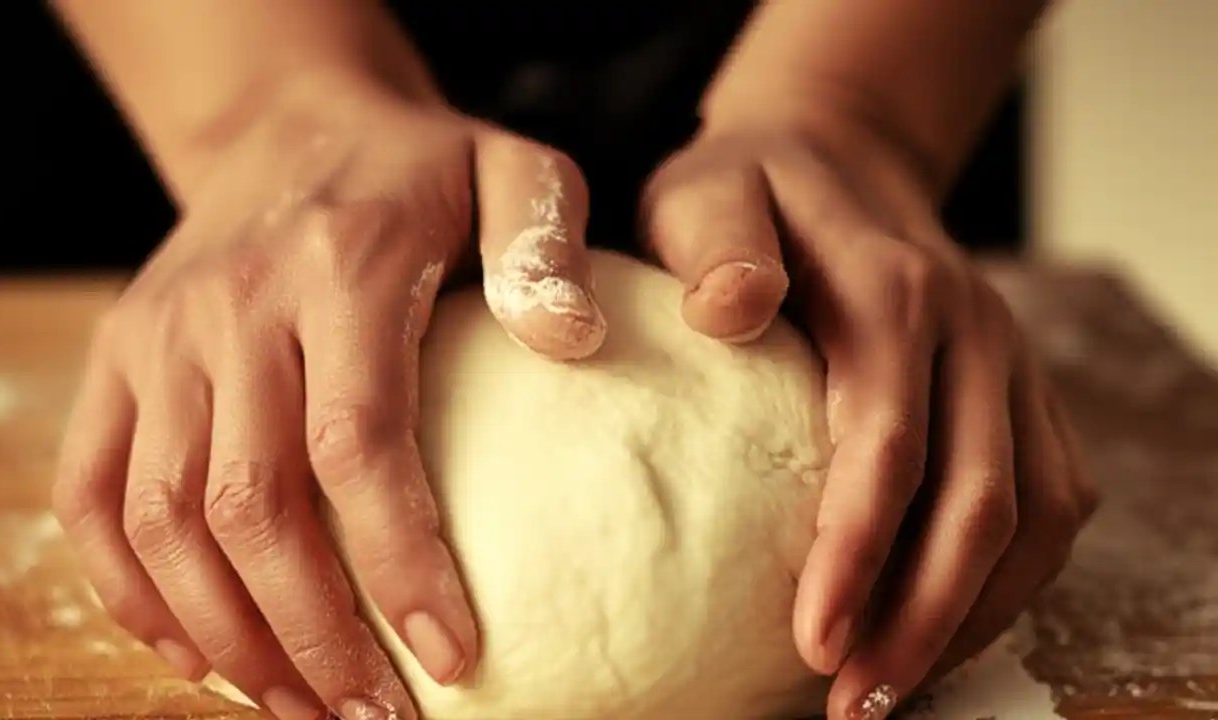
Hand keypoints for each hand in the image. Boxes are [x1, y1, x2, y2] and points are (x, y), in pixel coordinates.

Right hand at [53, 77, 605, 719]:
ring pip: (161, 518)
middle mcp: (232, 309)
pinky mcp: (116, 356)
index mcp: (339, 270)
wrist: (287, 119)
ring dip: (225, 635)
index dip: (399, 564)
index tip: (453, 659)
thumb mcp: (509, 169)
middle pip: (249, 506)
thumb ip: (545, 243)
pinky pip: (90, 494)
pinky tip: (196, 653)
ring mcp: (159, 336)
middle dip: (311, 635)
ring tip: (299, 709)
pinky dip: (128, 590)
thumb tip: (576, 344)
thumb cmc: (418, 167)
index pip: (357, 444)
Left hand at [641, 108, 1097, 717]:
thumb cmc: (751, 190)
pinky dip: (1010, 580)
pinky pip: (1051, 500)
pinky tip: (944, 626)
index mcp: (894, 293)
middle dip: (922, 618)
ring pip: (1036, 516)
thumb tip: (731, 311)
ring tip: (892, 689)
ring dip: (974, 616)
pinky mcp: (1021, 392)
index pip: (888, 446)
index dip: (858, 554)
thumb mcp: (706, 192)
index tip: (813, 645)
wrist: (836, 155)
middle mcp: (974, 332)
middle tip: (853, 705)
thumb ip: (714, 243)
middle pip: (980, 501)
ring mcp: (1010, 363)